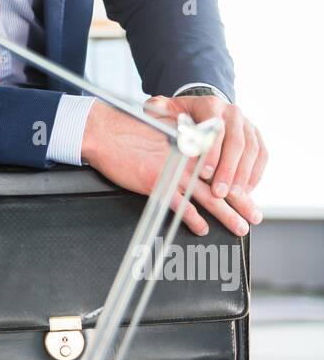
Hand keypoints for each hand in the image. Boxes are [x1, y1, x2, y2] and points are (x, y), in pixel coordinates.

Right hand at [82, 97, 265, 237]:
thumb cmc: (129, 131)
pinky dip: (193, 219)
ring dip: (226, 214)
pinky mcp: (156, 184)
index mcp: (189, 144)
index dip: (236, 181)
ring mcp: (172, 172)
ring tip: (240, 227)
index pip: (220, 166)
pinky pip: (180, 206)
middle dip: (241, 202)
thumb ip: (180, 143)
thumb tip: (193, 156)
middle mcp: (185, 158)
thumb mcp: (162, 132)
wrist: (105, 132)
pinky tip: (202, 228)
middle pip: (221, 183)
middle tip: (254, 216)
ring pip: (207, 196)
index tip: (246, 194)